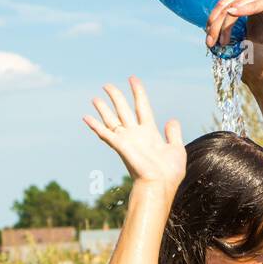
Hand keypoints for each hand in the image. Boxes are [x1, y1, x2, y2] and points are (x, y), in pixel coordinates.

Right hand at [83, 76, 185, 190]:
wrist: (161, 184)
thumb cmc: (169, 172)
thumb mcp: (176, 149)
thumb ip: (173, 134)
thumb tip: (172, 120)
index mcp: (149, 132)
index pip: (142, 106)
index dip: (137, 92)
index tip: (132, 78)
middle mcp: (135, 134)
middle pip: (123, 110)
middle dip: (115, 97)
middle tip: (107, 85)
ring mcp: (126, 140)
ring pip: (111, 119)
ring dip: (103, 109)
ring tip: (95, 98)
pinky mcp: (120, 146)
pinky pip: (105, 133)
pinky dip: (95, 125)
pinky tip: (86, 117)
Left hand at [205, 0, 262, 51]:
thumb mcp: (246, 32)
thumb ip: (232, 30)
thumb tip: (214, 38)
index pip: (221, 6)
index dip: (212, 22)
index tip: (208, 39)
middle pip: (224, 6)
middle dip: (215, 26)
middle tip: (210, 43)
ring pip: (235, 8)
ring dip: (226, 27)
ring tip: (222, 42)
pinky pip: (252, 5)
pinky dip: (242, 10)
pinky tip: (232, 14)